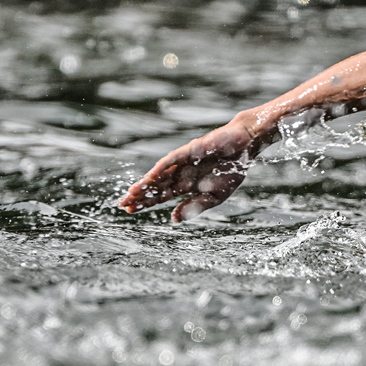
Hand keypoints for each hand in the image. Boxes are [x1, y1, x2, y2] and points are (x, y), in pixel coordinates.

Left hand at [118, 120, 259, 221]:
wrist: (244, 147)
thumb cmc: (231, 170)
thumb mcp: (214, 197)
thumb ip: (194, 207)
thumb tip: (172, 218)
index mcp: (186, 185)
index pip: (160, 195)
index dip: (145, 202)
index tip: (129, 210)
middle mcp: (180, 173)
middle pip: (155, 186)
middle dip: (139, 195)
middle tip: (121, 204)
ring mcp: (183, 162)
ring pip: (159, 174)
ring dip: (146, 183)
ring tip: (131, 193)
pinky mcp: (189, 151)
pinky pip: (172, 161)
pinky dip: (160, 168)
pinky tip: (150, 177)